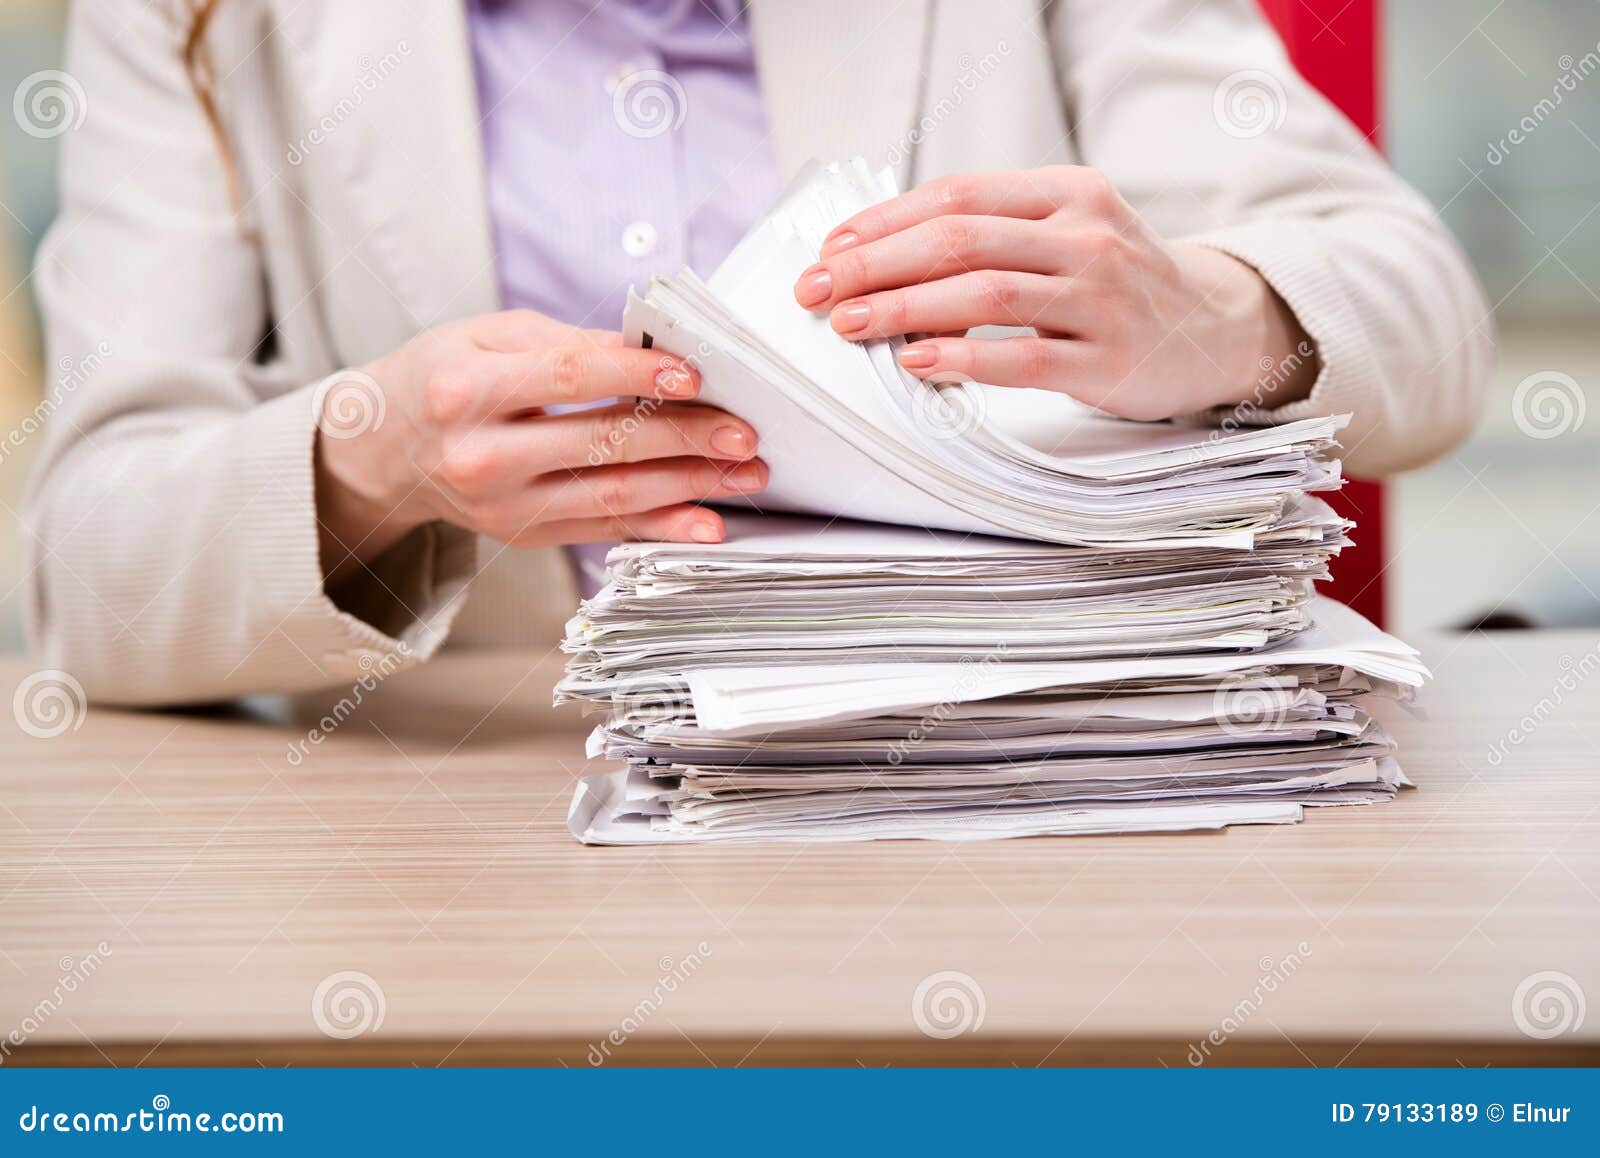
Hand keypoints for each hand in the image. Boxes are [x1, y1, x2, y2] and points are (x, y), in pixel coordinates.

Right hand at [314, 310, 765, 583]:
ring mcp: (502, 505)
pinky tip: (706, 522)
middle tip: (744, 432)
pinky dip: (660, 528)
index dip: (635, 375)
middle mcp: (481, 455)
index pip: (568, 378)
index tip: (695, 375)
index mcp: (466, 390)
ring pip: (611, 495)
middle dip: (684, 438)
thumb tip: (651, 349)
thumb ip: (567, 342)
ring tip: (744, 474)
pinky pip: (603, 530)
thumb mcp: (487, 337)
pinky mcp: (523, 536)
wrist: (383, 449)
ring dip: (688, 486)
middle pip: (601, 443)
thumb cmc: (442, 377)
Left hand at [793, 166, 1315, 420]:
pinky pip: (1022, 357)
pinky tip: (917, 363)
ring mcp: (1102, 298)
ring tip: (851, 324)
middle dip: (876, 264)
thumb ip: (992, 233)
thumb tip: (881, 254)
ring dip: (905, 307)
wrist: (1214, 329)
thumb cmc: (1118, 284)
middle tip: (819, 290)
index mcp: (1067, 194)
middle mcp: (1087, 236)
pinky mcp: (1108, 359)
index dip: (883, 221)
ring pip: (985, 292)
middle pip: (960, 238)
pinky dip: (962, 358)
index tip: (829, 249)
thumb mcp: (1067, 232)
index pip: (956, 194)